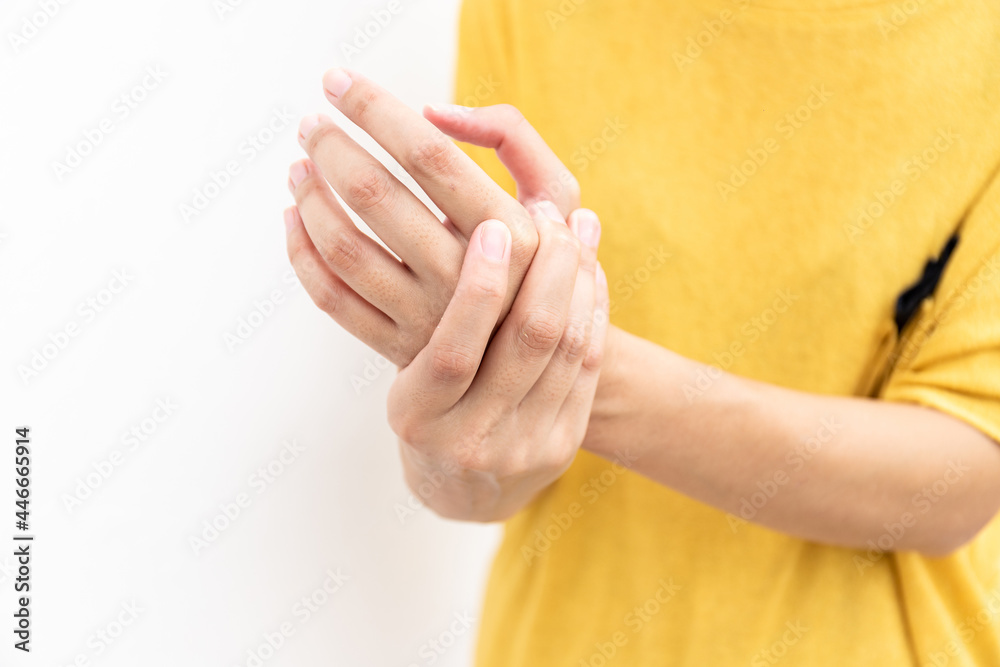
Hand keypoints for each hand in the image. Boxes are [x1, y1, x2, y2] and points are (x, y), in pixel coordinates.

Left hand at [285, 68, 579, 365]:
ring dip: (310, 198)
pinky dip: (301, 254)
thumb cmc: (541, 259)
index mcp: (508, 229)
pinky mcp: (400, 348)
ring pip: (345, 250)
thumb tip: (432, 114)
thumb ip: (511, 136)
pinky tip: (294, 217)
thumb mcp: (556, 196)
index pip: (427, 153)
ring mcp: (429, 319)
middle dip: (331, 147)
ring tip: (298, 166)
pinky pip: (332, 300)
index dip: (374, 109)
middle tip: (310, 123)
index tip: (337, 80)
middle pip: (374, 196)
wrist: (538, 353)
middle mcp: (466, 277)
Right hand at [386, 203, 608, 520]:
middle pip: (528, 341)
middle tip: (549, 211)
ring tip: (579, 223)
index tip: (494, 227)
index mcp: (417, 417)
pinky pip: (588, 364)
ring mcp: (525, 447)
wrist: (463, 493)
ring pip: (567, 347)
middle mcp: (472, 440)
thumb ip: (423, 319)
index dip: (478, 288)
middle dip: (548, 265)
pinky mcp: (563, 445)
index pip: (452, 351)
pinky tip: (592, 267)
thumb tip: (441, 224)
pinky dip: (593, 307)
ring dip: (578, 276)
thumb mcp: (406, 379)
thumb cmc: (427, 417)